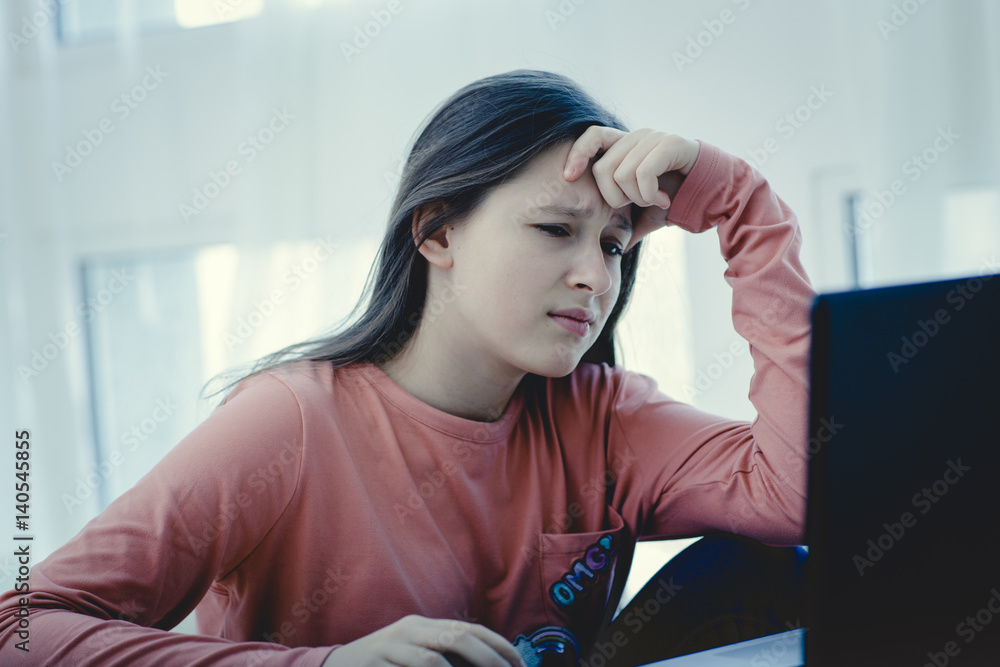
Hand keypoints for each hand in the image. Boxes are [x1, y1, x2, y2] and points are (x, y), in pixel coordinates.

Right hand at [321, 614, 525, 666]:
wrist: (336, 666)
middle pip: (457, 637)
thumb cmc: (386, 663)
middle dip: (488, 659)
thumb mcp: (416, 652)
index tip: (519, 665)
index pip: (470, 628)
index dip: (498, 645)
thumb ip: (445, 655)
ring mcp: (391, 646)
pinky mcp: (376, 664)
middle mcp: (411, 629)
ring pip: (432, 659)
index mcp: (425, 625)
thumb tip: (488, 662)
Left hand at [562, 126, 700, 252]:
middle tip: (636, 204)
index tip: (568, 178)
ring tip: (654, 201)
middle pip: (602, 168)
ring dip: (637, 197)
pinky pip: (643, 173)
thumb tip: (609, 247)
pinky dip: (649, 194)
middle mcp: (637, 136)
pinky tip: (663, 199)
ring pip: (622, 174)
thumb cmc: (676, 200)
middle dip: (615, 197)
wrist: (712, 195)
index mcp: (625, 146)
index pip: (591, 136)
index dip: (577, 154)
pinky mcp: (670, 144)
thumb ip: (624, 223)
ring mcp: (654, 137)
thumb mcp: (644, 214)